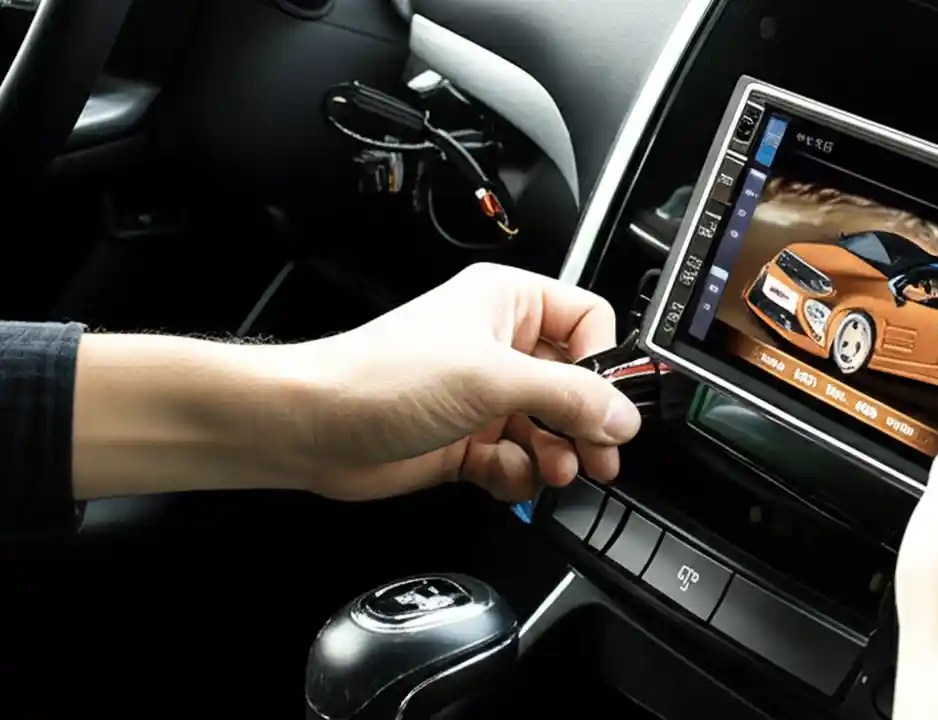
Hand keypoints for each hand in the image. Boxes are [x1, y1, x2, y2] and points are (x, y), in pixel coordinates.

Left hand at [291, 263, 642, 501]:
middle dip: (586, 424)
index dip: (604, 364)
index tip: (611, 405)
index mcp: (508, 304)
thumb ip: (568, 397)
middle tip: (598, 455)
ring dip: (556, 455)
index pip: (588, 322)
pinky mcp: (467, 440)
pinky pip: (518, 460)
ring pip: (550, 429)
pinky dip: (518, 475)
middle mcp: (499, 346)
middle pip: (575, 385)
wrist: (313, 429)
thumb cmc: (380, 378)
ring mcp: (483, 396)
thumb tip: (622, 415)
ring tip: (553, 470)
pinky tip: (504, 477)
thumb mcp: (491, 378)